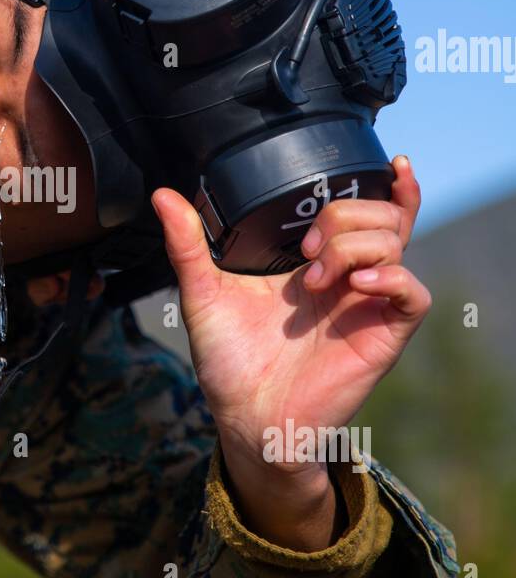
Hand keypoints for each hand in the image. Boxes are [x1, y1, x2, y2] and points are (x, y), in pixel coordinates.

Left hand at [151, 155, 430, 547]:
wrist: (244, 417)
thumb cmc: (228, 360)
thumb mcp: (203, 292)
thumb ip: (187, 244)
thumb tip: (162, 195)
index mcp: (316, 262)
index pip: (367, 211)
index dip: (388, 185)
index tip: (391, 160)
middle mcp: (348, 278)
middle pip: (381, 217)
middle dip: (343, 217)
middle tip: (304, 251)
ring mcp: (368, 305)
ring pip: (396, 245)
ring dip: (354, 246)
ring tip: (315, 279)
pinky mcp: (382, 336)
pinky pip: (414, 294)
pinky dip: (394, 279)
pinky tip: (358, 284)